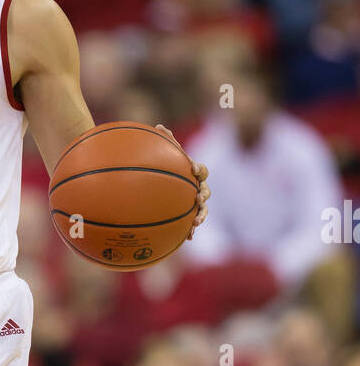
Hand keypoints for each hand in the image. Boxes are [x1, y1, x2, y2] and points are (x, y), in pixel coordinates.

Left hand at [156, 124, 209, 239]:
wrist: (170, 187)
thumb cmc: (169, 169)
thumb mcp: (167, 157)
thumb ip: (166, 143)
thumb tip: (159, 126)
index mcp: (194, 174)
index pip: (201, 171)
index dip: (199, 170)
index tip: (194, 169)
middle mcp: (199, 189)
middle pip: (206, 192)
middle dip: (204, 195)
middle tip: (198, 198)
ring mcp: (196, 204)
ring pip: (203, 210)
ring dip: (201, 215)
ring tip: (196, 222)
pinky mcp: (191, 217)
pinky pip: (193, 224)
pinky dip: (192, 230)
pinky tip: (188, 238)